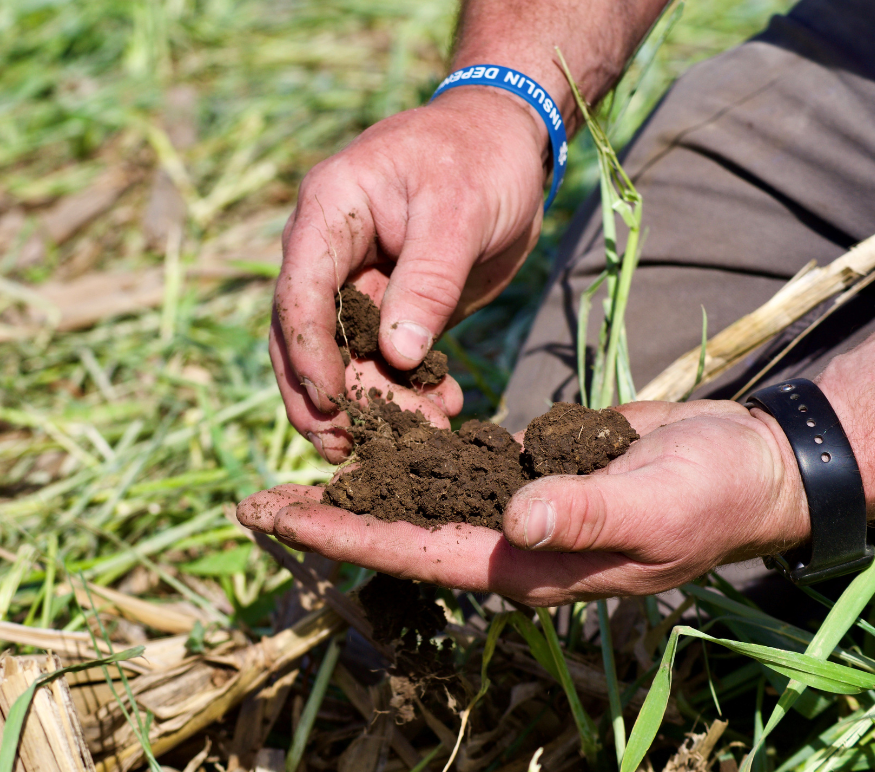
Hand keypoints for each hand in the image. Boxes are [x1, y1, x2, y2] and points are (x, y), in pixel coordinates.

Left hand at [237, 399, 810, 605]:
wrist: (743, 467)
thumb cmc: (708, 494)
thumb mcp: (656, 505)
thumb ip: (586, 515)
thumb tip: (515, 521)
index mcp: (527, 561)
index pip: (414, 550)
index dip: (343, 532)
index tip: (279, 514)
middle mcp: (507, 540)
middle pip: (398, 529)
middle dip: (328, 512)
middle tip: (256, 496)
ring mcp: (514, 508)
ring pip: (418, 497)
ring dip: (360, 480)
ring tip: (302, 459)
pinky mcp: (527, 471)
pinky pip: (455, 467)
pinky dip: (410, 453)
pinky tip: (375, 438)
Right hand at [271, 86, 547, 461]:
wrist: (508, 143)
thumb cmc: (480, 157)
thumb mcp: (460, 212)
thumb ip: (427, 281)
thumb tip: (397, 358)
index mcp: (328, 212)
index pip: (299, 293)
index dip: (308, 354)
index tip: (330, 406)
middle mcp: (329, 251)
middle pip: (306, 338)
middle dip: (328, 397)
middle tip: (352, 450)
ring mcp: (356, 281)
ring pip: (345, 357)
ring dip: (375, 402)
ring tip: (425, 434)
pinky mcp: (388, 305)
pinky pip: (383, 358)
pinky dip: (406, 389)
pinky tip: (441, 409)